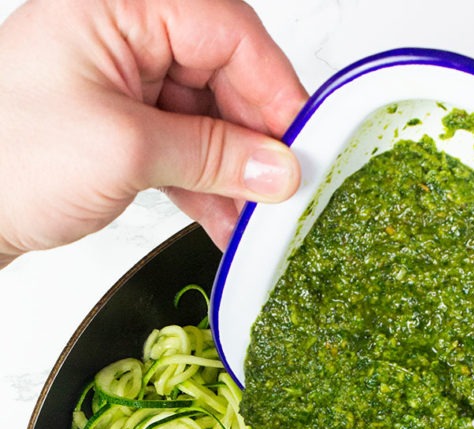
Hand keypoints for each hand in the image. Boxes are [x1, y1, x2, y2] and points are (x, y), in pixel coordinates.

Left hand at [0, 0, 306, 260]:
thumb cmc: (6, 160)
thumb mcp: (124, 151)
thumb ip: (212, 155)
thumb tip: (279, 167)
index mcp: (116, 2)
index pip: (225, 30)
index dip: (274, 89)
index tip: (303, 142)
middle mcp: (122, 30)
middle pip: (222, 74)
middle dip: (255, 138)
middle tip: (284, 187)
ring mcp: (121, 78)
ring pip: (208, 116)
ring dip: (234, 171)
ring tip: (254, 218)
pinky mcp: (120, 122)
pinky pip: (184, 146)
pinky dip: (207, 184)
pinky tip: (225, 220)